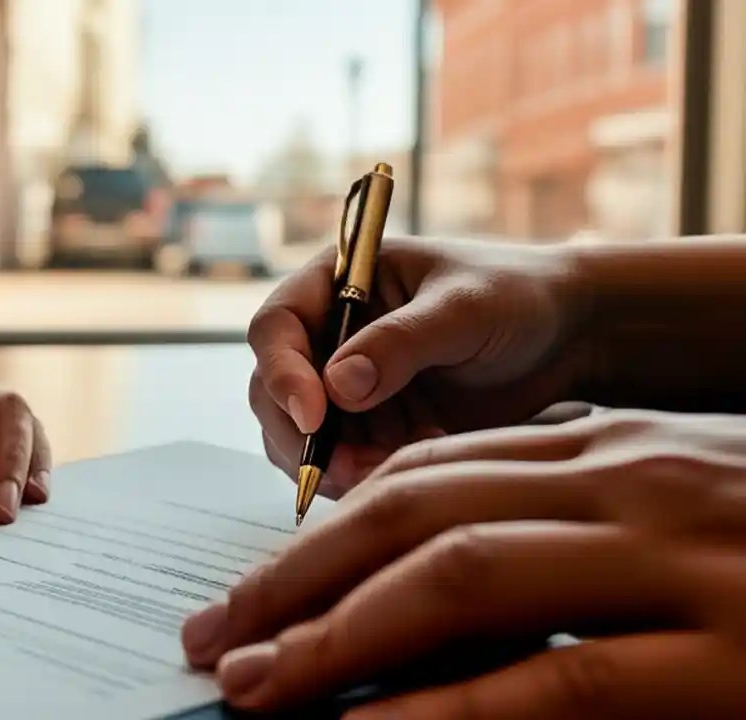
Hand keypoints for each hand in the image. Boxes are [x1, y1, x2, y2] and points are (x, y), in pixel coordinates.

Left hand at [181, 410, 745, 716]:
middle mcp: (628, 482)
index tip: (249, 592)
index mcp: (608, 446)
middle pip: (412, 518)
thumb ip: (561, 517)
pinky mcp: (731, 664)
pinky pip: (554, 682)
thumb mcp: (667, 509)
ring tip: (249, 689)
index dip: (319, 537)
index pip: (424, 479)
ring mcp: (681, 565)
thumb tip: (429, 569)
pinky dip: (445, 713)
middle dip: (296, 583)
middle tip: (211, 641)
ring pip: (458, 583)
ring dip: (336, 640)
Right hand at [249, 237, 590, 493]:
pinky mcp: (369, 430)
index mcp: (335, 281)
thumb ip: (401, 342)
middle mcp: (326, 334)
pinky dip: (359, 479)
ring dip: (329, 464)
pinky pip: (338, 464)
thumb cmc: (517, 297)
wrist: (568, 338)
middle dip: (299, 434)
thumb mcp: (465, 308)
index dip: (283, 372)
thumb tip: (337, 386)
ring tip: (384, 475)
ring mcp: (344, 387)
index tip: (314, 415)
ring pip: (297, 437)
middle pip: (271, 391)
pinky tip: (402, 475)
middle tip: (343, 469)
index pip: (276, 327)